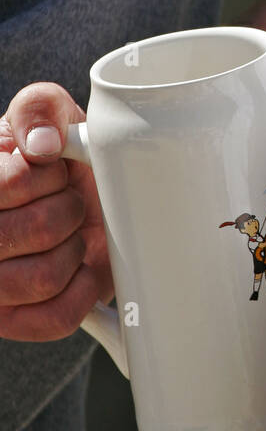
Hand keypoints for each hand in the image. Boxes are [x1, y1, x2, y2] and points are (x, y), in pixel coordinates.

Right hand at [0, 84, 112, 340]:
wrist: (85, 198)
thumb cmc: (60, 158)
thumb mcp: (50, 115)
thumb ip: (39, 108)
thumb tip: (42, 144)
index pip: (14, 184)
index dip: (49, 175)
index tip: (53, 170)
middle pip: (36, 230)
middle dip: (68, 209)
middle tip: (67, 202)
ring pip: (43, 277)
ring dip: (73, 250)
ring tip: (69, 234)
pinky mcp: (13, 321)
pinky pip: (56, 317)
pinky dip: (81, 291)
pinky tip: (78, 268)